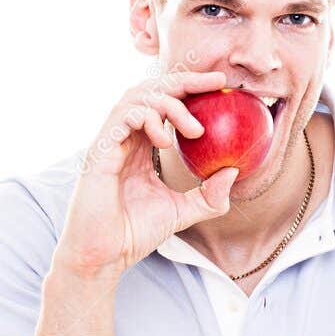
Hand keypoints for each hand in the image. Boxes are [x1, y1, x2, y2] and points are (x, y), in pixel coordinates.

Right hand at [55, 70, 238, 279]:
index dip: (191, 88)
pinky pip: (123, 117)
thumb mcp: (182, 212)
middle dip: (185, 81)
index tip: (222, 85)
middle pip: (152, 89)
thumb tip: (234, 171)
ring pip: (138, 97)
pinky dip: (147, 119)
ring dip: (170, 104)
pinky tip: (166, 140)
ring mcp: (110, 141)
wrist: (103, 255)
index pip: (165, 103)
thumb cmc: (134, 233)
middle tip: (216, 83)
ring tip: (195, 129)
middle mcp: (125, 137)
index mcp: (141, 144)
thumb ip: (209, 195)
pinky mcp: (100, 151)